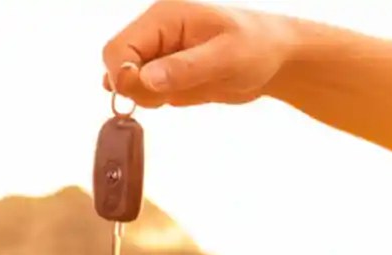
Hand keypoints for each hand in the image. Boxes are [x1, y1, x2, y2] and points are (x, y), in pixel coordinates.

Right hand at [102, 1, 296, 108]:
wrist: (275, 57)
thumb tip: (145, 78)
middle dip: (137, 88)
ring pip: (126, 82)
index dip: (124, 75)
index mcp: (163, 17)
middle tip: (172, 94)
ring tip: (186, 89)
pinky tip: (181, 94)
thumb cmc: (257, 47)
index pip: (117, 49)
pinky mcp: (163, 71)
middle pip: (116, 66)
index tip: (152, 92)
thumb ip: (184, 67)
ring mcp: (157, 52)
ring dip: (148, 96)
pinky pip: (142, 91)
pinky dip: (155, 100)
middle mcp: (154, 32)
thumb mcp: (225, 58)